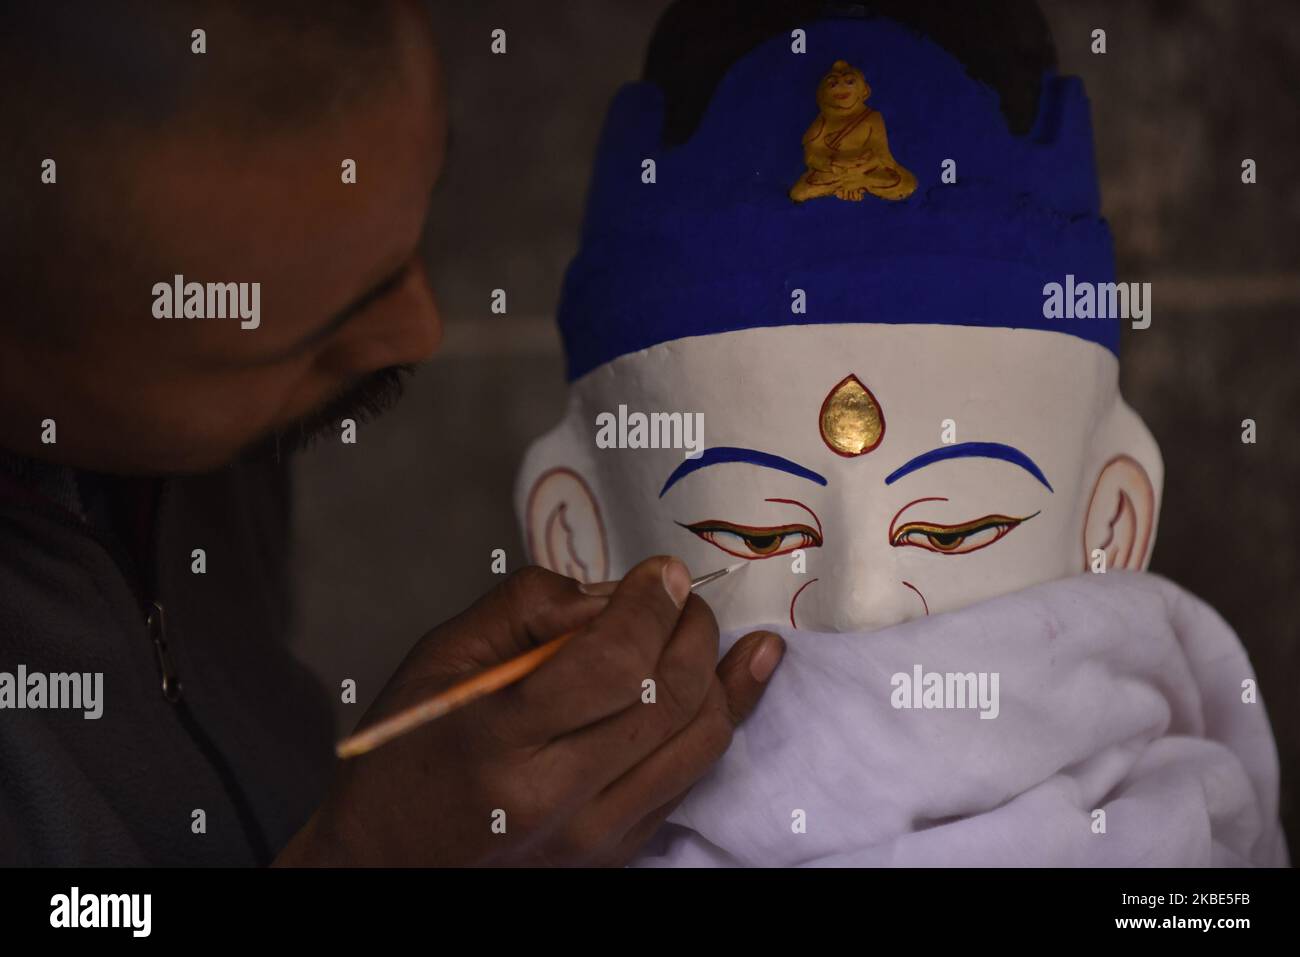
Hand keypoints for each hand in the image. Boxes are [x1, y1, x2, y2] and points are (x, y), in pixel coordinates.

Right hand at [275, 557, 783, 865]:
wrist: (388, 860)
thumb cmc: (407, 750)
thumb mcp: (440, 656)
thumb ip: (524, 607)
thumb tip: (609, 592)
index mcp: (502, 741)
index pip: (614, 664)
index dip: (651, 605)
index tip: (662, 572)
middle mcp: (558, 798)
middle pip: (670, 699)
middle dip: (691, 628)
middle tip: (678, 593)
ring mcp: (595, 836)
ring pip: (700, 740)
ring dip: (718, 670)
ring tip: (697, 627)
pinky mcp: (618, 853)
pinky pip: (694, 776)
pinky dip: (725, 715)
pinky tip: (746, 670)